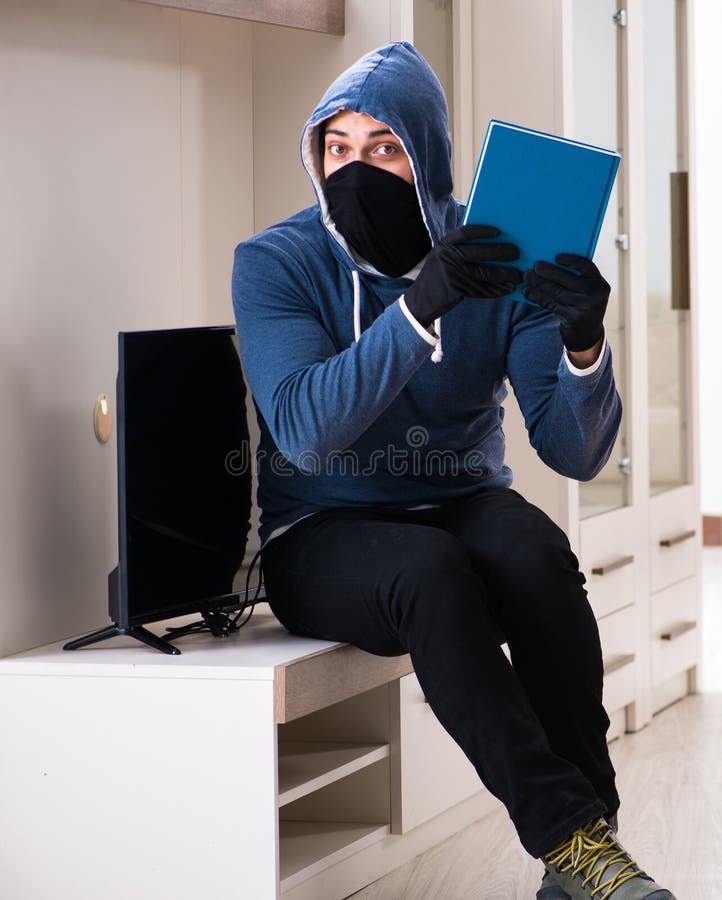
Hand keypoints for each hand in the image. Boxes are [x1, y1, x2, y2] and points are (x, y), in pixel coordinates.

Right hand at [404, 225, 521, 327]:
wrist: (419, 301)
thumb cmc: (436, 277)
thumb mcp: (441, 258)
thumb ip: (458, 250)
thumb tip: (490, 245)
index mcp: (444, 245)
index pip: (465, 232)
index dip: (483, 231)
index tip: (499, 232)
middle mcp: (447, 257)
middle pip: (480, 252)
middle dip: (501, 252)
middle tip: (516, 253)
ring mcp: (452, 274)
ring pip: (485, 272)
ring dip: (504, 274)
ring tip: (518, 275)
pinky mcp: (457, 289)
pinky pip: (482, 289)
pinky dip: (496, 290)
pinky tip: (507, 289)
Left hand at [523, 254, 609, 351]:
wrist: (588, 332)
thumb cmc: (584, 303)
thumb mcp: (588, 290)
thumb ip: (577, 277)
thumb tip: (549, 262)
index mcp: (600, 284)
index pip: (587, 266)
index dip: (571, 260)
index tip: (556, 257)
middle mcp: (594, 296)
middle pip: (567, 279)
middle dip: (548, 271)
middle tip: (535, 265)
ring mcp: (583, 308)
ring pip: (556, 292)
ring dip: (538, 283)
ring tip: (527, 276)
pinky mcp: (570, 319)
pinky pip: (550, 304)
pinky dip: (537, 297)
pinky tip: (527, 291)